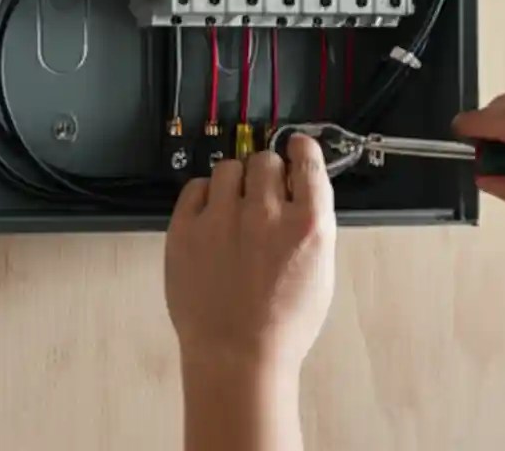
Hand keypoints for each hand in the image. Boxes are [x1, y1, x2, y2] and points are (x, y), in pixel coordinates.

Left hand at [165, 135, 336, 373]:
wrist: (237, 357)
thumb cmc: (283, 324)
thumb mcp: (320, 272)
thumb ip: (311, 225)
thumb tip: (300, 190)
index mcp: (308, 225)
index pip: (307, 161)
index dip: (301, 150)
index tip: (296, 147)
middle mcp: (265, 213)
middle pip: (265, 161)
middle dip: (266, 174)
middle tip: (261, 196)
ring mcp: (221, 219)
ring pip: (228, 168)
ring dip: (234, 182)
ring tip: (233, 209)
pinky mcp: (185, 229)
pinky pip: (195, 188)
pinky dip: (204, 196)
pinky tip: (210, 217)